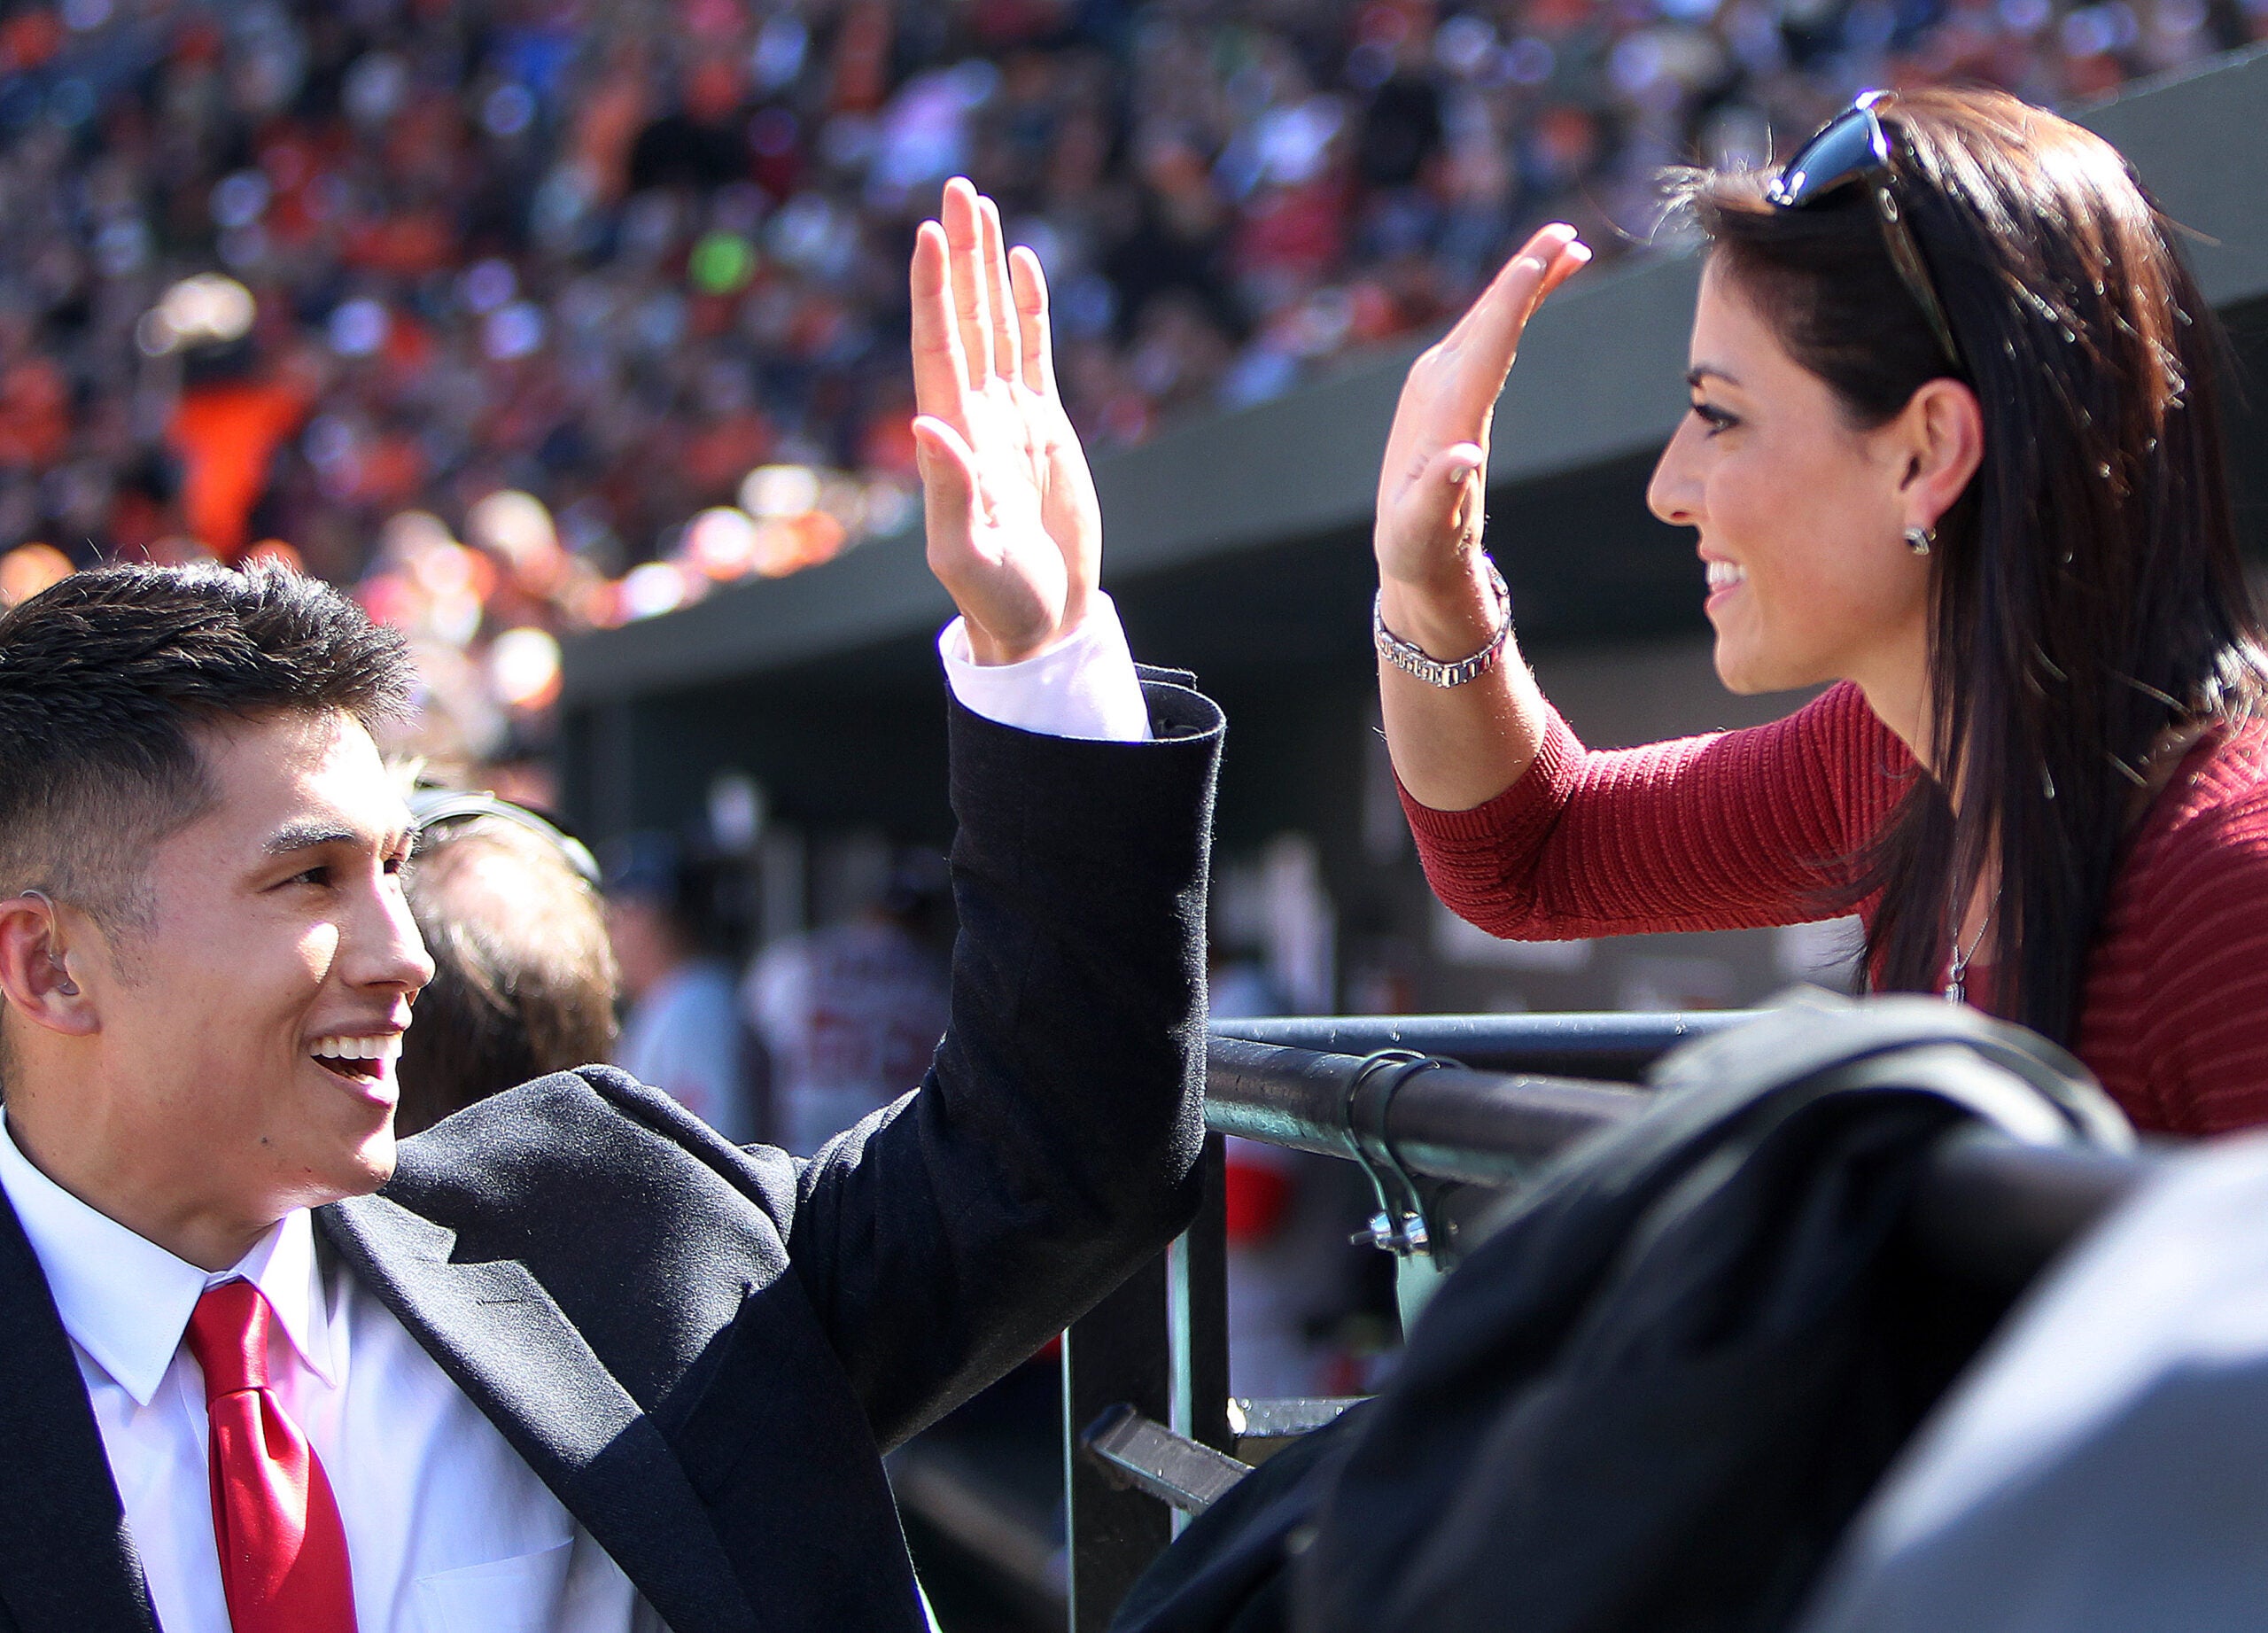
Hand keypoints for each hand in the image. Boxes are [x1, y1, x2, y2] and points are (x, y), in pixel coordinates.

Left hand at [909, 178, 1102, 664]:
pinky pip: (1032, 352)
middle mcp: (973, 415)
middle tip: (957, 189)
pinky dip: (1028, 307)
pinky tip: (1022, 264)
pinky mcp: (1043, 425)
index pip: (937, 348)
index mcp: (950, 438)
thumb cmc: (997, 596)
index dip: (931, 293)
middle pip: (963, 318)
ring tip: (981, 206)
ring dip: (985, 267)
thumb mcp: (967, 553)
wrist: (1039, 618)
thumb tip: (928, 425)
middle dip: (957, 255)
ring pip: (995, 323)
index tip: (926, 235)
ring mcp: (1008, 416)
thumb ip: (952, 491)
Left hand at [1374, 224, 1589, 594]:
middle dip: (1526, 271)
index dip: (1512, 300)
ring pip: (1491, 317)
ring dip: (1527, 279)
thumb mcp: (1423, 527)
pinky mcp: (1447, 383)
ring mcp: (1439, 379)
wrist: (1406, 544)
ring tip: (1569, 246)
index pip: (1484, 345)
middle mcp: (1437, 383)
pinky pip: (1489, 333)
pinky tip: (1539, 286)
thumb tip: (1462, 458)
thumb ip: (1438, 494)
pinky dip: (1516, 306)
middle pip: (1489, 315)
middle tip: (1568, 231)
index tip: (1536, 259)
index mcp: (1442, 412)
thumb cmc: (1418, 542)